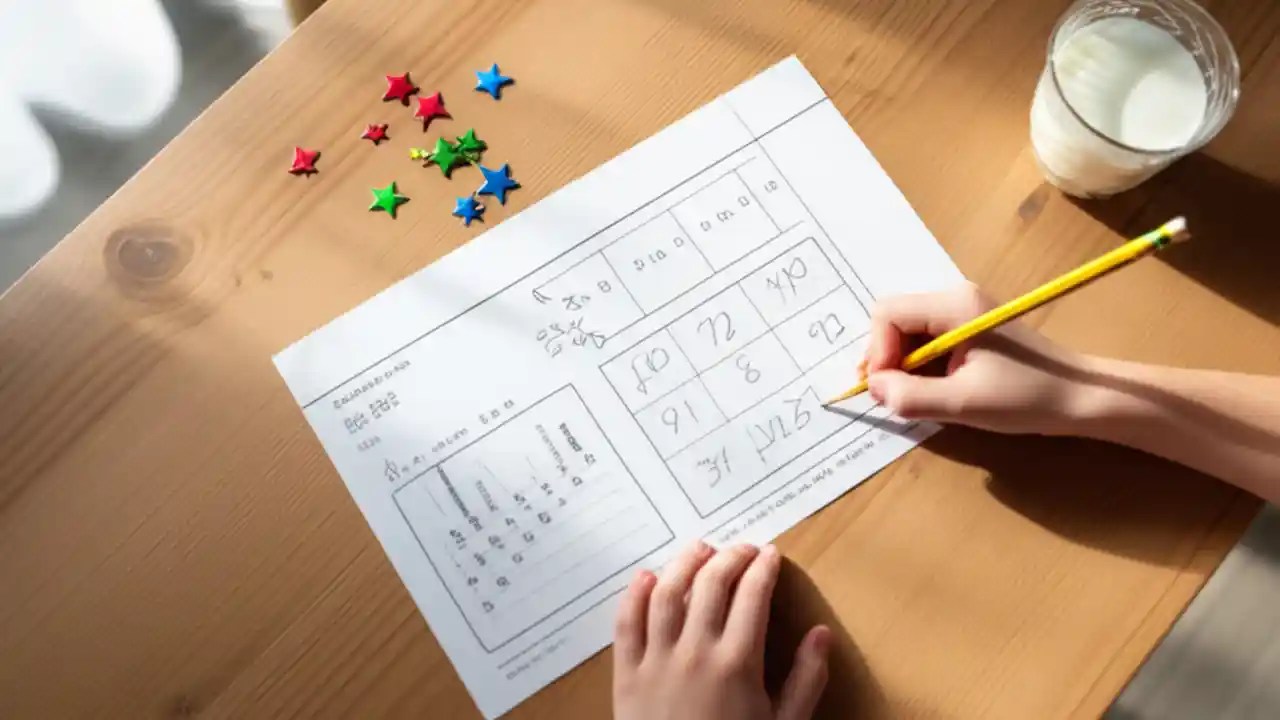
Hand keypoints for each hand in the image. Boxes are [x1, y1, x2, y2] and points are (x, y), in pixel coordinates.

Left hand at [613, 542, 830, 719]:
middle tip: (742, 548)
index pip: (752, 596)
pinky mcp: (626, 675)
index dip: (763, 568)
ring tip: (699, 549)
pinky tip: (646, 577)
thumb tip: (822, 633)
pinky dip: (634, 595)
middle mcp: (695, 653)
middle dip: (730, 557)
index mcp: (738, 663)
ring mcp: (656, 661)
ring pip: (666, 594)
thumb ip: (806, 680)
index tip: (771, 554)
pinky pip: (626, 624)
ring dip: (683, 564)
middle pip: (711, 584)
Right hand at [862, 285, 1086, 434]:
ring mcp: (963, 311)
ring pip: (907, 330)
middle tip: (891, 394)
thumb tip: (874, 388)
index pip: (887, 313)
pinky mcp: (969, 327)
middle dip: (884, 356)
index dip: (877, 351)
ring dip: (900, 363)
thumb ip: (911, 396)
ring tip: (909, 395)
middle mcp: (955, 298)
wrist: (1079, 397)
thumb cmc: (1026, 397)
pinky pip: (926, 338)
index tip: (886, 387)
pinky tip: (929, 388)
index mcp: (954, 306)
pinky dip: (917, 364)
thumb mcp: (963, 404)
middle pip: (894, 318)